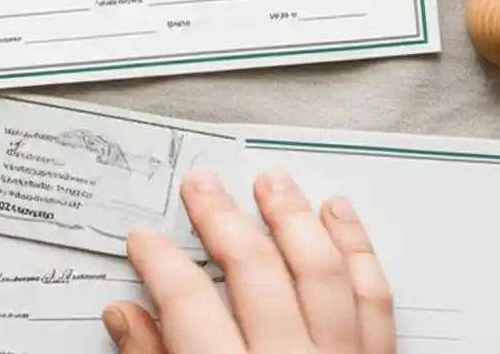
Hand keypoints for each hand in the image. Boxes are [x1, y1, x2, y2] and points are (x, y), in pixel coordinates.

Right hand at [105, 168, 395, 353]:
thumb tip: (125, 316)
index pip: (187, 303)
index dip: (160, 262)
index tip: (144, 237)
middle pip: (254, 271)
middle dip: (223, 219)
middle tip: (202, 184)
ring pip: (321, 271)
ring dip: (295, 218)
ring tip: (272, 183)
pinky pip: (374, 298)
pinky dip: (358, 250)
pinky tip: (339, 217)